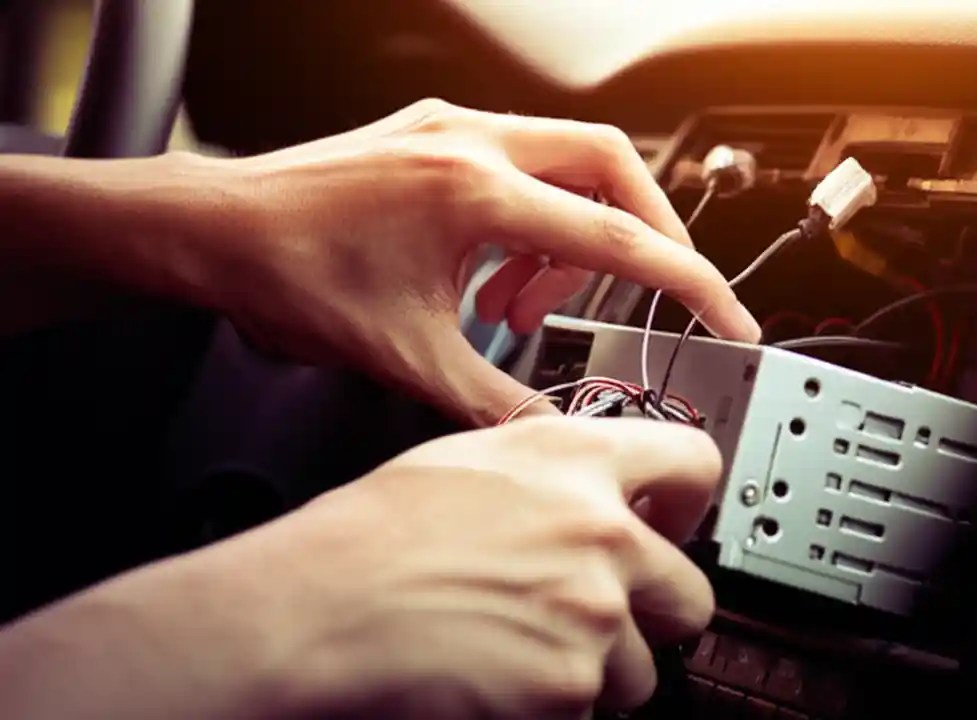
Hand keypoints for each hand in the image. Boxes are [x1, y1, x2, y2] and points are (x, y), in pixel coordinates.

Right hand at [0, 418, 721, 719]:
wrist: (322, 610)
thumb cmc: (371, 536)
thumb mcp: (469, 458)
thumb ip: (551, 467)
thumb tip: (590, 482)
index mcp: (577, 460)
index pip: (695, 462)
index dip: (689, 501)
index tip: (674, 522)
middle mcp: (601, 533)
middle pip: (692, 595)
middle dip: (655, 614)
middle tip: (605, 616)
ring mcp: (593, 614)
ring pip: (644, 667)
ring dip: (601, 668)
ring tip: (526, 651)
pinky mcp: (570, 685)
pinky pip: (588, 708)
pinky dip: (554, 703)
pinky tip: (499, 675)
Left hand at [194, 99, 759, 424]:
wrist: (208, 232)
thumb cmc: (284, 277)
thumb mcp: (406, 359)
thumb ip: (496, 406)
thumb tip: (553, 437)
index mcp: (476, 194)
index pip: (617, 236)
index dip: (686, 284)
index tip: (725, 318)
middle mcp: (472, 144)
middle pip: (615, 165)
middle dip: (647, 233)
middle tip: (651, 291)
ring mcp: (452, 131)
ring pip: (569, 159)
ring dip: (577, 232)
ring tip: (534, 305)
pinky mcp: (433, 137)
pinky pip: (521, 164)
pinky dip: (534, 219)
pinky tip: (497, 278)